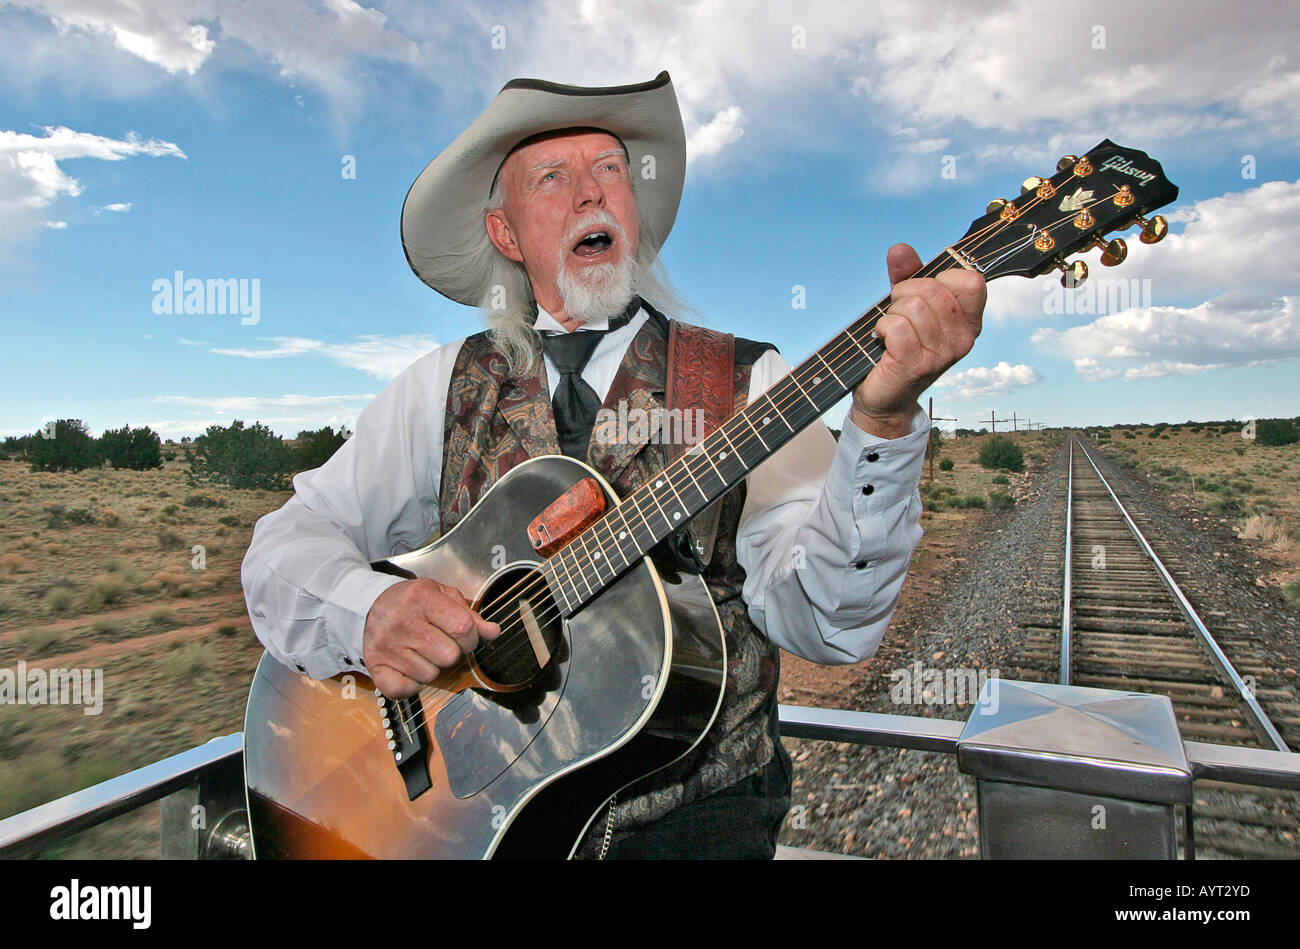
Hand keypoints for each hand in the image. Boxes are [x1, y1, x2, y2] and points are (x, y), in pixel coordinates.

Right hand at [363, 578, 500, 697]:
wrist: (370, 607)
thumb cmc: (412, 602)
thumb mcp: (442, 596)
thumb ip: (470, 615)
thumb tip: (493, 632)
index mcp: (422, 598)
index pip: (463, 628)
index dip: (471, 637)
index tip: (464, 636)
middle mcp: (402, 621)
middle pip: (449, 656)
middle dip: (451, 653)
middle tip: (439, 642)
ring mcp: (387, 646)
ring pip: (430, 675)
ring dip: (431, 667)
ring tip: (420, 650)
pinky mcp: (375, 666)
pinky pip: (405, 689)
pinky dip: (411, 684)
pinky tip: (409, 667)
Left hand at [849, 243, 984, 438]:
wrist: (885, 397)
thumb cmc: (897, 348)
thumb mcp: (907, 306)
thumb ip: (907, 275)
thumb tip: (900, 249)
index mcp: (969, 322)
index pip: (971, 280)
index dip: (940, 278)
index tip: (923, 294)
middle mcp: (963, 339)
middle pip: (933, 288)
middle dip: (904, 292)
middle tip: (896, 312)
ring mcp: (942, 354)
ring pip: (912, 306)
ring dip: (890, 312)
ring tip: (890, 330)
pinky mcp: (916, 365)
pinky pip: (897, 326)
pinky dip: (882, 327)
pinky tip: (882, 340)